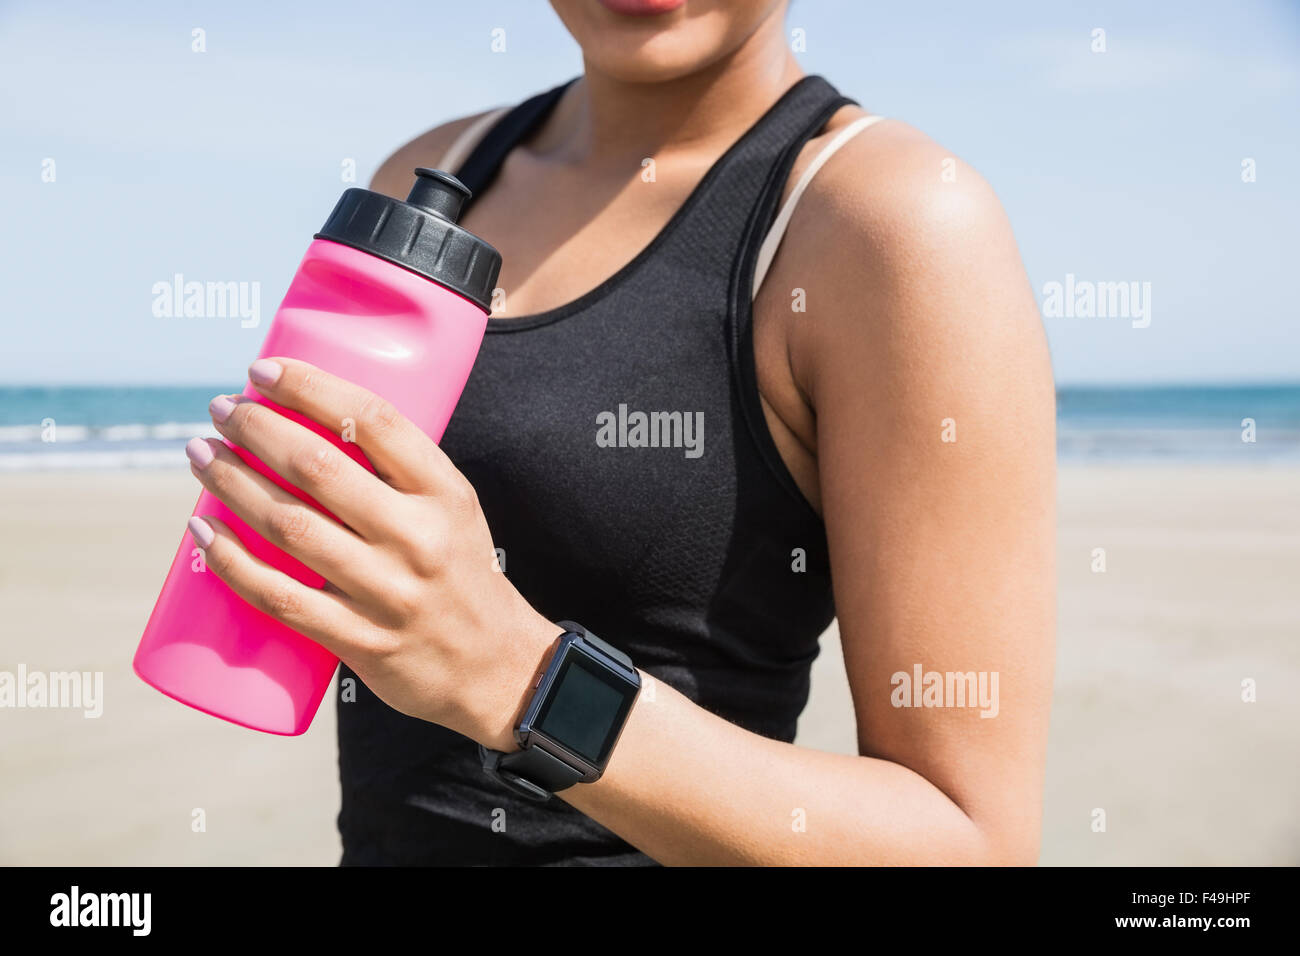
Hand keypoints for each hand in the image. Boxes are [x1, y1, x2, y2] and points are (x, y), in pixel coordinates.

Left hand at [184, 357, 559, 750]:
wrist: (497, 668)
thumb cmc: (460, 575)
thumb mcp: (453, 510)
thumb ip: (398, 473)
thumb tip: (310, 420)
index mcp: (445, 493)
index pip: (374, 420)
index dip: (310, 387)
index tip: (264, 370)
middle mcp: (418, 538)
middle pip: (318, 467)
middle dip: (255, 428)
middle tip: (221, 411)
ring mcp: (387, 592)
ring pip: (290, 526)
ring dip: (231, 484)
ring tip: (201, 457)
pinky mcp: (361, 642)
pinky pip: (281, 597)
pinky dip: (232, 562)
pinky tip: (203, 533)